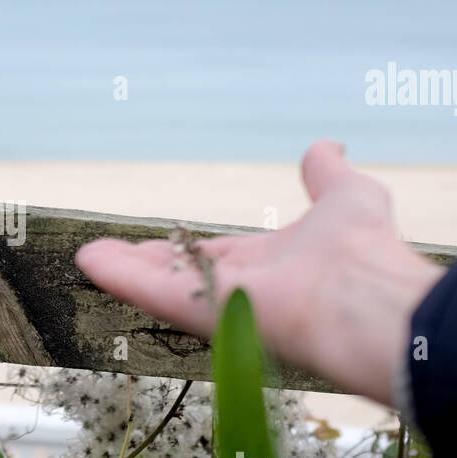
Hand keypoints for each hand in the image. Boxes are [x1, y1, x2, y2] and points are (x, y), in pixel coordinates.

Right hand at [75, 141, 443, 404]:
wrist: (368, 298)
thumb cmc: (364, 250)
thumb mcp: (347, 196)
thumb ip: (328, 174)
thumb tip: (326, 147)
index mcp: (273, 265)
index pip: (220, 257)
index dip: (188, 250)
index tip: (160, 242)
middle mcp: (242, 288)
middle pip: (182, 276)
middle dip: (147, 264)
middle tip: (110, 253)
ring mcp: (218, 303)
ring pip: (162, 285)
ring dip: (125, 270)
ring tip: (89, 256)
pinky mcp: (201, 311)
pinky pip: (153, 291)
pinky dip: (119, 275)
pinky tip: (88, 259)